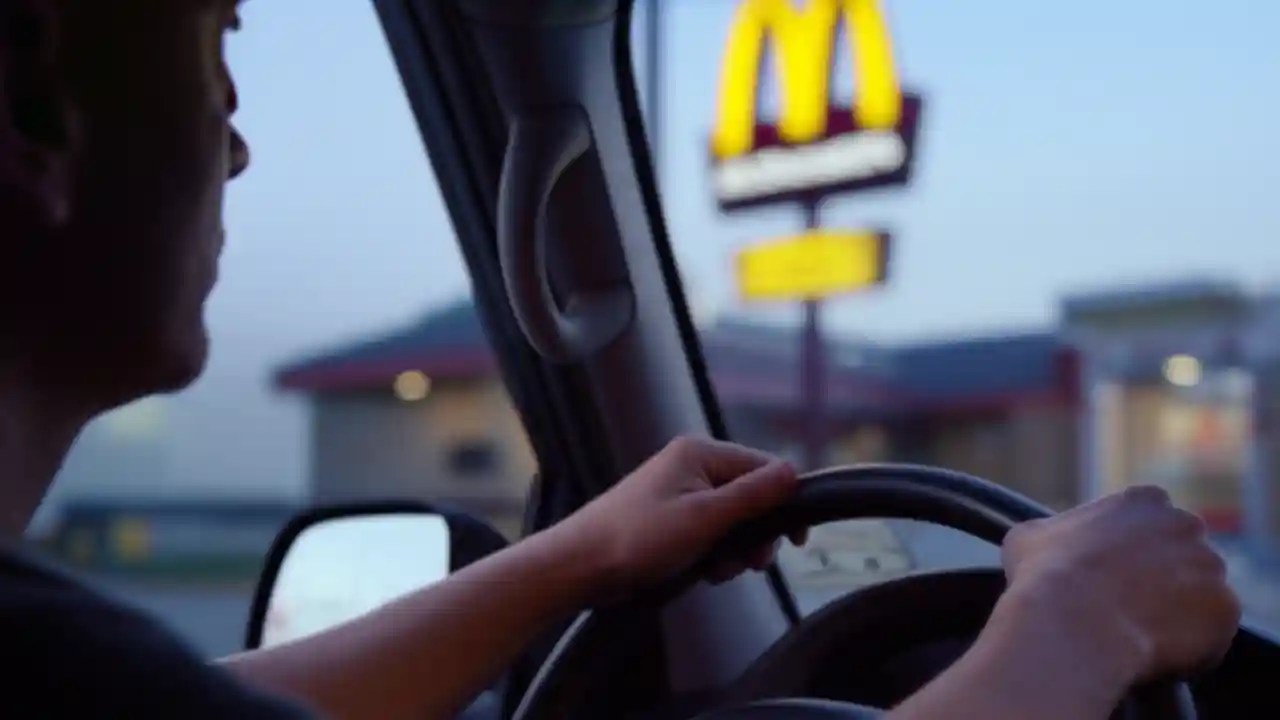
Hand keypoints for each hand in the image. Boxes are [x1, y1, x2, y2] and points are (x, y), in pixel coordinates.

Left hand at [554, 436, 805, 600]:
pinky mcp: (671, 519)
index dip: (783, 502)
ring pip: (732, 520)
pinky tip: (702, 571)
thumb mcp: (705, 517)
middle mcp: (692, 466)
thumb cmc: (639, 538)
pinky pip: (710, 533)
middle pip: (751, 496)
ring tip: (715, 570)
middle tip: (747, 563)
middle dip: (754, 533)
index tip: (793, 541)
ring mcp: (680, 493)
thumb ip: (753, 495)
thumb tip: (795, 471)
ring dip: (733, 549)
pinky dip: (713, 553)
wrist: (580, 565)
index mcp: (700, 453)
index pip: (765, 467)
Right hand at [1000, 485, 1239, 684]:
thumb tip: (1046, 543)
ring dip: (1177, 610)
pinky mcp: (1225, 610)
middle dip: (1163, 576)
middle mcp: (1186, 525)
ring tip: (1138, 633)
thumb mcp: (1030, 536)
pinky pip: (1211, 631)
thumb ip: (1053, 532)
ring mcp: (1211, 567)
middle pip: (1182, 554)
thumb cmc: (1044, 575)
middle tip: (1129, 604)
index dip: (1131, 551)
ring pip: (1199, 594)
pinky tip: (1154, 651)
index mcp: (1144, 501)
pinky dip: (1190, 643)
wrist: (1072, 620)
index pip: (1149, 523)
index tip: (1115, 573)